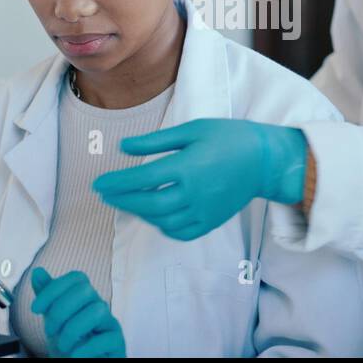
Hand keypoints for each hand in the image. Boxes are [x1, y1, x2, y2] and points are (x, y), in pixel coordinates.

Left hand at [29, 269, 124, 357]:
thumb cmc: (69, 343)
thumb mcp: (53, 319)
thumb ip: (47, 296)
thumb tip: (37, 272)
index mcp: (85, 298)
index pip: (76, 278)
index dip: (54, 289)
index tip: (35, 309)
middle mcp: (100, 306)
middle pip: (86, 290)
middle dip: (61, 310)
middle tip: (50, 331)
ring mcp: (111, 324)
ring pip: (97, 311)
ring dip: (73, 330)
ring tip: (64, 345)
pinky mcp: (117, 343)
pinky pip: (107, 338)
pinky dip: (86, 348)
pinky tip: (75, 355)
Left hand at [93, 118, 308, 240]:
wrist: (264, 160)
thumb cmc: (228, 138)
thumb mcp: (192, 130)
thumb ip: (155, 142)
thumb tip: (123, 147)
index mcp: (187, 167)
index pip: (142, 180)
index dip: (116, 183)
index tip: (99, 183)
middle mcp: (193, 194)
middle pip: (148, 205)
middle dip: (122, 200)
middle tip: (105, 195)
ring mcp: (203, 211)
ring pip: (162, 221)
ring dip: (140, 213)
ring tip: (128, 201)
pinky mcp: (210, 222)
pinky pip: (180, 232)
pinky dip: (162, 226)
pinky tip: (155, 214)